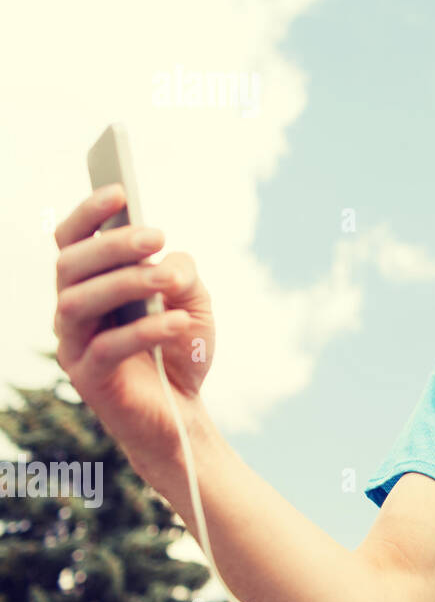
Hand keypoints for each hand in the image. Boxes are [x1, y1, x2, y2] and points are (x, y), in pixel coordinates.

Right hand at [53, 183, 215, 469]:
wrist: (183, 411)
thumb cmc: (181, 349)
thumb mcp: (194, 303)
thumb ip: (181, 275)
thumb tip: (168, 259)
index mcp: (91, 284)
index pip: (73, 241)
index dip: (89, 213)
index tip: (120, 190)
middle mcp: (73, 310)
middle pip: (71, 265)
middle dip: (113, 245)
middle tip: (158, 236)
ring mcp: (74, 345)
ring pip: (78, 302)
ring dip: (126, 283)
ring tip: (169, 279)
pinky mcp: (89, 379)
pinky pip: (106, 348)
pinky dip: (145, 330)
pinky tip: (179, 321)